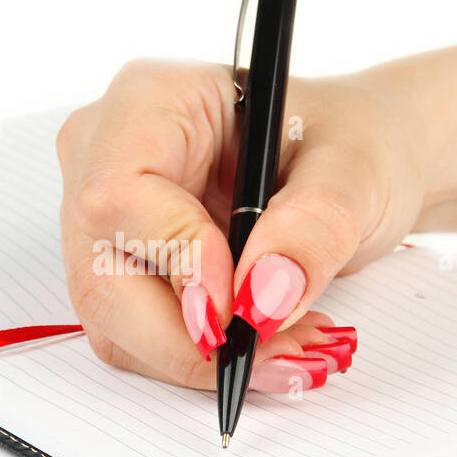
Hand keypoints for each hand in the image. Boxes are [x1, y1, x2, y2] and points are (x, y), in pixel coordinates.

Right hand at [56, 59, 433, 391]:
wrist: (356, 164)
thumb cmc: (352, 141)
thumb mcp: (354, 173)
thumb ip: (311, 231)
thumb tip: (259, 301)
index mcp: (150, 99)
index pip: (117, 194)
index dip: (174, 262)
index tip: (240, 310)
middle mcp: (105, 156)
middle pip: (100, 276)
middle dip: (190, 339)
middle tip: (279, 356)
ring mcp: (103, 218)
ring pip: (113, 322)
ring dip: (202, 357)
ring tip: (292, 347)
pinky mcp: (119, 269)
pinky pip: (135, 339)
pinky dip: (202, 358)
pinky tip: (265, 342)